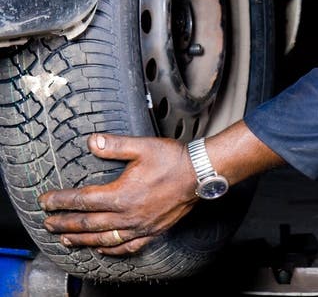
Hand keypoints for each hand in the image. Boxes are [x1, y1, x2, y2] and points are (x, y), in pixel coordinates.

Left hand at [39, 133, 197, 255]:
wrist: (199, 174)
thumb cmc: (172, 159)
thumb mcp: (142, 146)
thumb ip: (115, 145)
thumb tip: (92, 141)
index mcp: (121, 194)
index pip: (83, 200)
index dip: (62, 201)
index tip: (46, 201)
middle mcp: (127, 215)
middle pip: (88, 223)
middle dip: (64, 223)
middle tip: (47, 223)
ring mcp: (139, 227)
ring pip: (102, 239)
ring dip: (81, 239)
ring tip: (65, 238)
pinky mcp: (150, 232)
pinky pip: (125, 247)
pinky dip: (109, 249)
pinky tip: (101, 248)